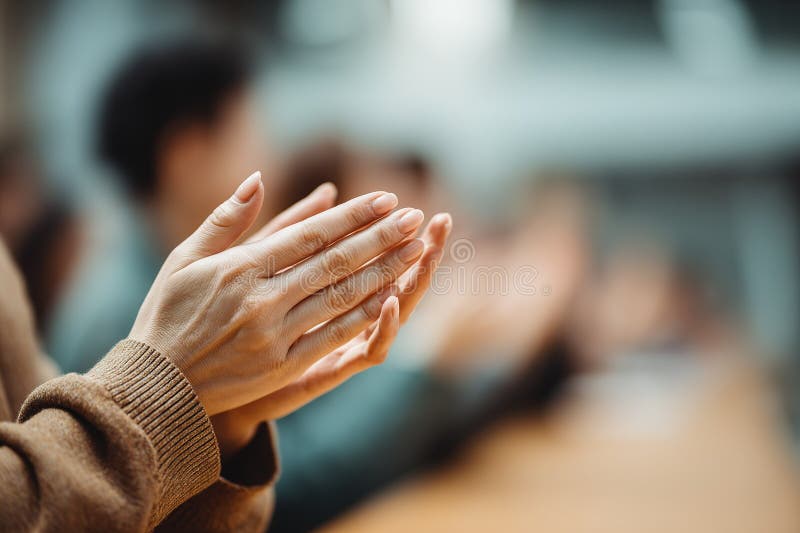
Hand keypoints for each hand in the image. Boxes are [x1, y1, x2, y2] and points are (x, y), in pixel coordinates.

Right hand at [130, 171, 425, 415]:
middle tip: (417, 219)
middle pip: (335, 262)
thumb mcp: (185, 258)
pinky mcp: (282, 366)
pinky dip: (366, 317)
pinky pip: (333, 336)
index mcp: (239, 268)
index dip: (352, 216)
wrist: (154, 385)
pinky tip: (393, 298)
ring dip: (385, 273)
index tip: (386, 200)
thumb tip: (258, 179)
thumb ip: (226, 219)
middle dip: (381, 238)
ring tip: (417, 252)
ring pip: (342, 298)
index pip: (310, 234)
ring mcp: (275, 335)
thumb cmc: (166, 314)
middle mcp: (261, 299)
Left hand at [210, 209, 452, 457]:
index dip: (393, 229)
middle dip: (420, 251)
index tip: (413, 206)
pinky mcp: (328, 370)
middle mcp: (344, 315)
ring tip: (426, 253)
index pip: (372, 252)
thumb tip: (327, 188)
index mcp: (331, 285)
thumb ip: (291, 230)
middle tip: (442, 224)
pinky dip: (382, 329)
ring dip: (413, 284)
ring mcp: (341, 344)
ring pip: (391, 313)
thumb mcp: (257, 264)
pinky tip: (390, 302)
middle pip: (395, 279)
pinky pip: (368, 352)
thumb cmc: (230, 316)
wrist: (204, 379)